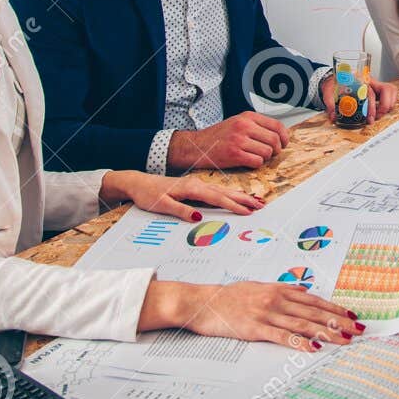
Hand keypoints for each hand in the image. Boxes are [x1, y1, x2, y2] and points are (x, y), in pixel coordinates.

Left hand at [102, 171, 265, 219]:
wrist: (138, 182)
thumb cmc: (148, 194)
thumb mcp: (161, 205)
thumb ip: (180, 210)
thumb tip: (198, 216)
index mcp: (191, 188)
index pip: (216, 198)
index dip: (233, 205)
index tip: (248, 211)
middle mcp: (197, 184)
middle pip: (225, 192)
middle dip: (244, 199)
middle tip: (261, 205)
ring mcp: (197, 184)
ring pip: (223, 191)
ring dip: (240, 195)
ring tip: (255, 200)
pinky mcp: (194, 187)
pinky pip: (216, 191)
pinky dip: (229, 194)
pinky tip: (236, 196)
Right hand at [140, 281, 362, 351]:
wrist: (202, 302)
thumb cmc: (228, 296)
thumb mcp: (258, 286)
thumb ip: (281, 289)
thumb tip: (302, 290)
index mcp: (278, 289)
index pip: (313, 300)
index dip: (334, 309)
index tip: (351, 316)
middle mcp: (276, 299)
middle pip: (314, 312)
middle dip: (338, 322)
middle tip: (358, 330)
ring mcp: (266, 313)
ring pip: (302, 324)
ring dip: (326, 332)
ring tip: (344, 340)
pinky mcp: (255, 328)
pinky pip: (281, 336)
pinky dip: (299, 341)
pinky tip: (312, 347)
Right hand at [168, 113, 290, 170]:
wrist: (196, 146)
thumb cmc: (218, 136)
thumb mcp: (237, 122)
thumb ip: (256, 126)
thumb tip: (278, 135)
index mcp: (247, 117)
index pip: (276, 125)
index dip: (284, 137)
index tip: (284, 143)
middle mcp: (244, 126)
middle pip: (274, 140)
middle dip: (277, 150)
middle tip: (271, 154)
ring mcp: (239, 140)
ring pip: (267, 152)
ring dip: (265, 158)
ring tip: (256, 157)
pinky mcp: (235, 154)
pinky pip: (257, 161)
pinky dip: (256, 164)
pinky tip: (249, 162)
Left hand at [321, 74, 398, 124]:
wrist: (335, 79)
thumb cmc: (334, 84)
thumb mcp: (329, 92)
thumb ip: (331, 103)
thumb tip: (333, 117)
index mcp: (358, 80)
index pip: (369, 92)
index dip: (371, 107)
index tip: (369, 118)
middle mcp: (370, 82)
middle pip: (386, 89)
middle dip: (384, 106)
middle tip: (376, 118)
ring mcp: (375, 85)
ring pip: (391, 90)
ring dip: (389, 104)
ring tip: (380, 115)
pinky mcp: (378, 90)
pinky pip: (391, 94)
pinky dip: (391, 103)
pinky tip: (383, 111)